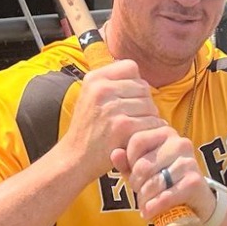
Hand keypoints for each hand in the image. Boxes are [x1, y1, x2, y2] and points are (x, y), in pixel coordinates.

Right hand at [64, 59, 162, 179]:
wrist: (75, 158)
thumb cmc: (88, 129)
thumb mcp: (90, 96)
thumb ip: (111, 82)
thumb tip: (138, 74)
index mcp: (94, 78)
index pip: (131, 67)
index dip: (135, 83)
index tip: (127, 99)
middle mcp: (102, 89)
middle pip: (144, 87)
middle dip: (143, 103)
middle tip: (133, 119)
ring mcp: (112, 107)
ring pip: (150, 105)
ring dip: (148, 119)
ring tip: (134, 129)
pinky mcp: (122, 126)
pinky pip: (151, 122)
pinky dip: (150, 132)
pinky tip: (139, 139)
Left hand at [117, 124, 215, 223]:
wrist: (197, 201)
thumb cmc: (166, 182)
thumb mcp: (143, 171)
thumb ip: (127, 162)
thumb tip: (114, 153)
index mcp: (165, 133)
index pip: (136, 141)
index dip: (129, 161)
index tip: (134, 173)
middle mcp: (179, 143)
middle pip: (142, 164)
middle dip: (136, 184)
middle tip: (140, 192)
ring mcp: (188, 161)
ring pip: (153, 183)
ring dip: (145, 199)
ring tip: (146, 204)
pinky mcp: (194, 181)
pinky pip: (165, 196)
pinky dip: (154, 207)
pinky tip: (150, 212)